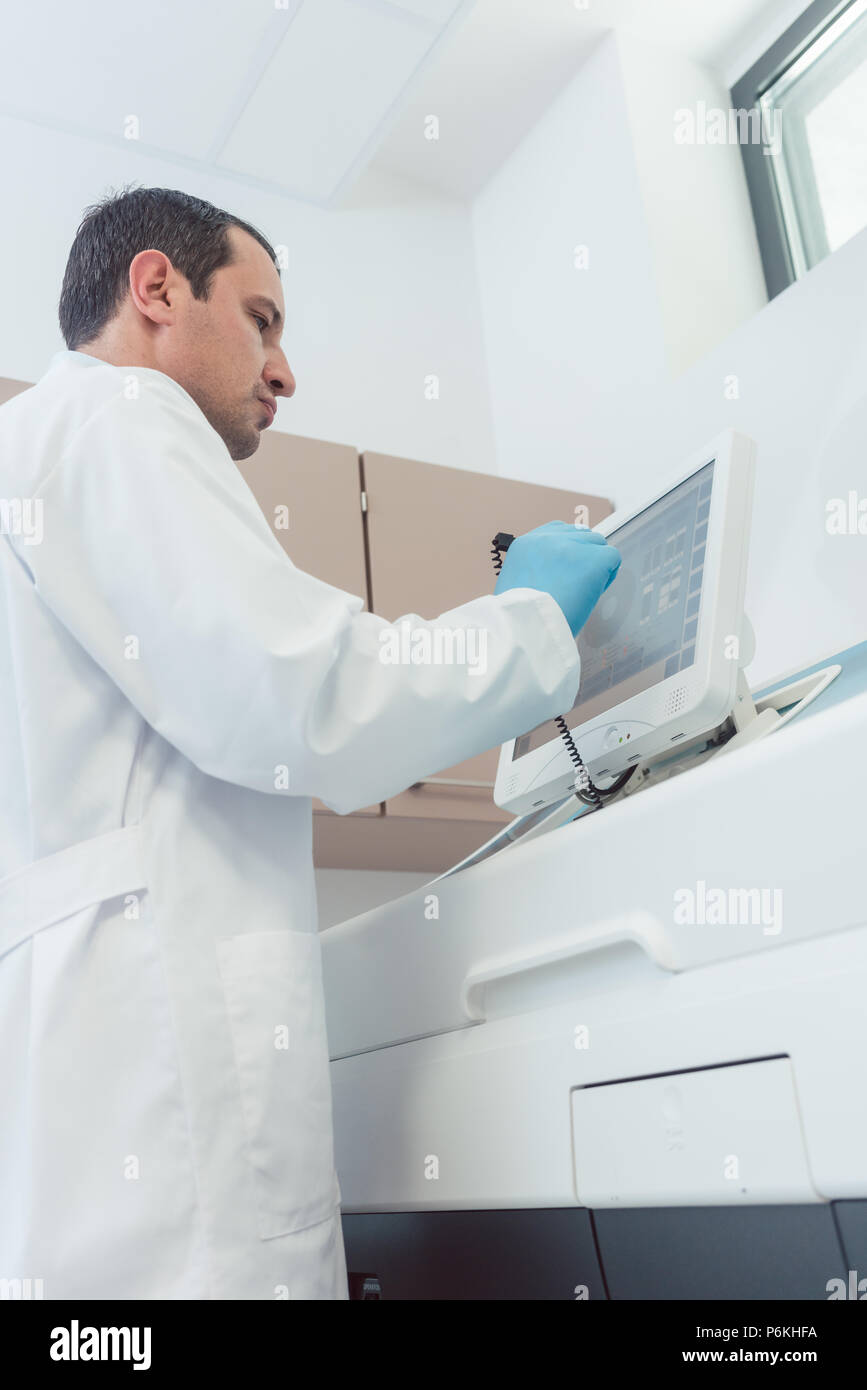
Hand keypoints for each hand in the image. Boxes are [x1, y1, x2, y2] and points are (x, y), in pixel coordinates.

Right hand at [495, 520, 620, 636]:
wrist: (526, 629)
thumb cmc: (520, 619)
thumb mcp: (514, 585)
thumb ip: (535, 570)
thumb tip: (556, 573)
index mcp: (526, 544)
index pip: (557, 530)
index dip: (569, 549)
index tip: (570, 567)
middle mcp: (547, 539)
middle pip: (581, 535)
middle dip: (583, 558)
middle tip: (576, 585)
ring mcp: (571, 546)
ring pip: (598, 545)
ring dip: (596, 567)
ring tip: (582, 591)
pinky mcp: (592, 559)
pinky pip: (612, 557)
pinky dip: (609, 575)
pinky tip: (594, 591)